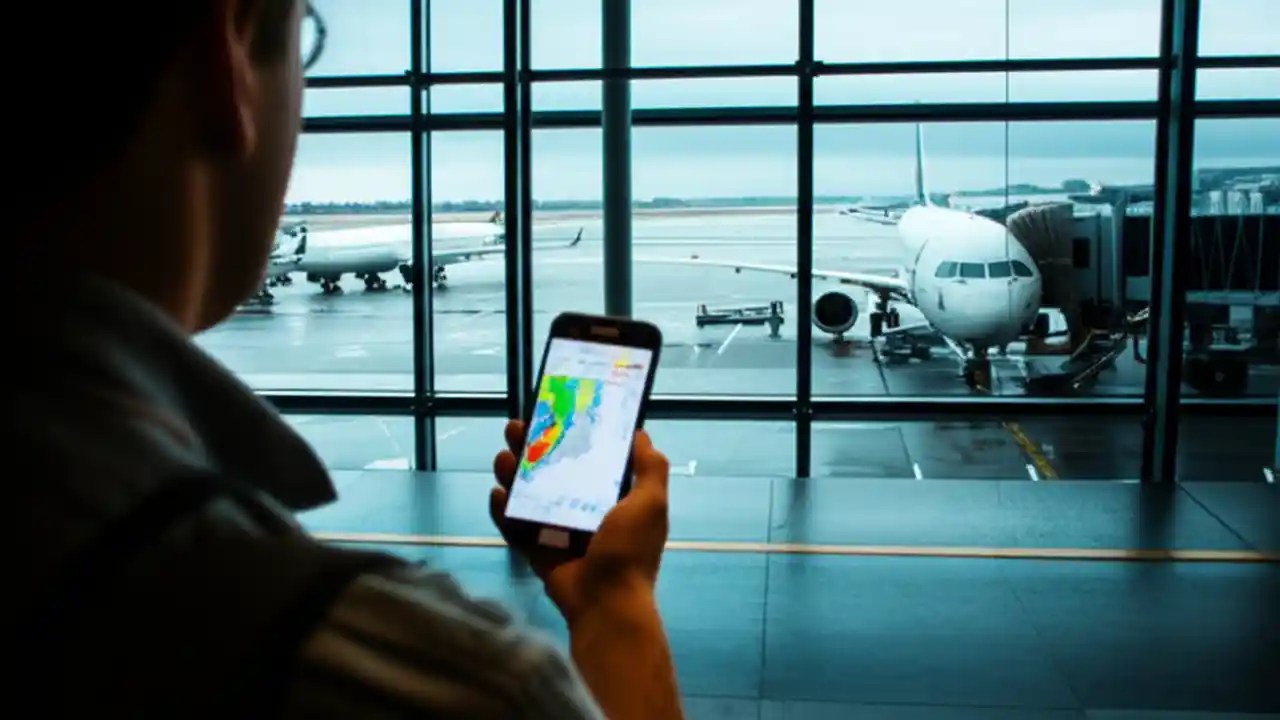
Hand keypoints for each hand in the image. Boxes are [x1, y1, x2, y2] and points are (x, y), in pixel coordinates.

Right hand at [490, 420, 670, 625]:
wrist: (606, 602)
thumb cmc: (628, 550)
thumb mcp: (650, 503)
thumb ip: (650, 468)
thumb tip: (640, 433)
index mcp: (612, 498)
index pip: (587, 458)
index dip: (570, 436)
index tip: (553, 414)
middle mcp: (584, 510)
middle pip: (551, 472)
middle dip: (531, 449)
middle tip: (514, 428)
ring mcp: (558, 531)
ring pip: (529, 496)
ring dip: (513, 474)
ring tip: (501, 458)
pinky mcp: (538, 551)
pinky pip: (516, 527)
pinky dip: (503, 512)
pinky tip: (496, 494)